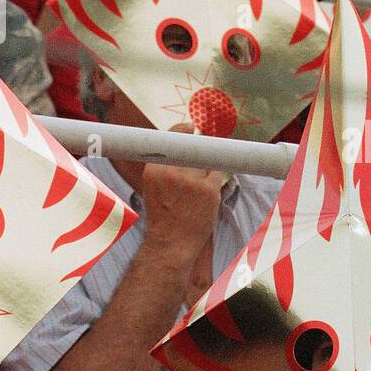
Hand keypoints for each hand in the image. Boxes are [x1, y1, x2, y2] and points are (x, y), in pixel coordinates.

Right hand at [140, 125, 225, 255]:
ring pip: (206, 161)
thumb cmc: (163, 217)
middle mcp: (171, 172)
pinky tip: (207, 190)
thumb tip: (179, 144)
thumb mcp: (152, 188)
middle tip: (202, 152)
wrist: (171, 243)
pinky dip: (215, 179)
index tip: (191, 127)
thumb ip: (164, 167)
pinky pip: (217, 173)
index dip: (183, 130)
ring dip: (206, 168)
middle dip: (198, 151)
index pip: (170, 139)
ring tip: (198, 186)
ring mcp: (192, 181)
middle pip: (192, 148)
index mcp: (153, 170)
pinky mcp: (209, 190)